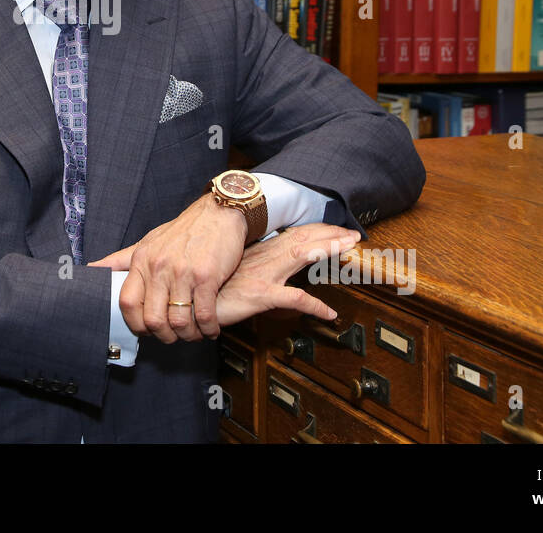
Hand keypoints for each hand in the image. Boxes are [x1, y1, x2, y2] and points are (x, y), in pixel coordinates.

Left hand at [108, 194, 248, 344]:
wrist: (218, 213)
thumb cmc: (183, 230)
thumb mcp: (148, 241)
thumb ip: (121, 259)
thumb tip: (92, 269)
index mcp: (142, 261)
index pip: (127, 302)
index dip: (134, 323)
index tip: (146, 330)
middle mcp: (159, 267)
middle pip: (152, 318)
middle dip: (163, 335)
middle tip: (172, 336)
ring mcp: (183, 272)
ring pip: (178, 321)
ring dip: (187, 335)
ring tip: (193, 333)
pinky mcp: (207, 276)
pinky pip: (204, 314)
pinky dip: (208, 329)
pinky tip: (211, 329)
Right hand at [213, 223, 361, 327]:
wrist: (189, 299)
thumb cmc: (208, 287)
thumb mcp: (233, 271)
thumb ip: (251, 266)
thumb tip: (265, 264)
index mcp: (258, 252)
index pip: (293, 235)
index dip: (317, 230)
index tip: (336, 229)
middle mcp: (264, 259)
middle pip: (302, 239)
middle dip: (330, 234)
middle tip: (354, 233)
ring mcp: (263, 275)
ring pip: (302, 255)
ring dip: (327, 250)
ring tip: (349, 249)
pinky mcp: (260, 295)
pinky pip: (292, 299)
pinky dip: (314, 306)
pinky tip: (329, 313)